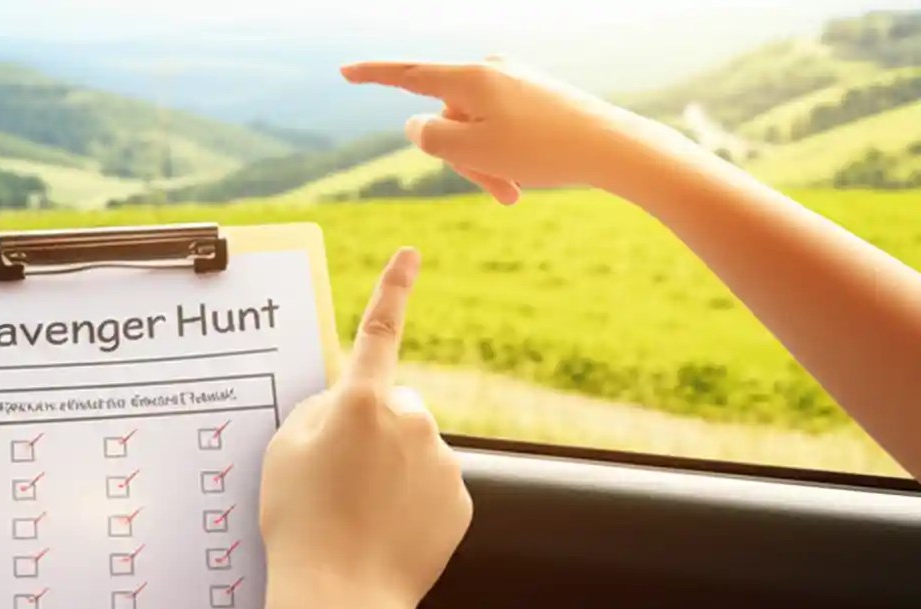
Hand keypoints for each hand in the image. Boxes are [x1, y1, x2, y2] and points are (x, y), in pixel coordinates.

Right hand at [260, 248, 471, 608]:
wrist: (341, 597)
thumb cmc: (300, 521)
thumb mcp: (283, 452)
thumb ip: (317, 412)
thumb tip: (345, 405)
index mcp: (361, 403)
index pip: (378, 332)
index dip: (393, 288)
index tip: (411, 254)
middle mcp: (411, 422)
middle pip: (395, 406)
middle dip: (375, 427)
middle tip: (341, 475)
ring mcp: (441, 461)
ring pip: (416, 448)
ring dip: (394, 466)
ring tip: (360, 510)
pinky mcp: (460, 499)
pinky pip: (434, 484)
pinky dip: (414, 498)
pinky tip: (387, 527)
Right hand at [342, 59, 665, 204]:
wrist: (612, 146)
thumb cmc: (541, 149)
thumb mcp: (471, 151)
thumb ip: (430, 137)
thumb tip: (419, 123)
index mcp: (468, 76)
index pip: (407, 75)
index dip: (372, 76)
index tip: (344, 72)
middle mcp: (489, 69)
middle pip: (445, 117)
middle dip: (458, 157)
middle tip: (494, 188)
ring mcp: (513, 79)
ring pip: (474, 129)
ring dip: (484, 163)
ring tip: (512, 192)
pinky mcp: (533, 93)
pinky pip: (500, 127)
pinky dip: (504, 155)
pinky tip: (524, 180)